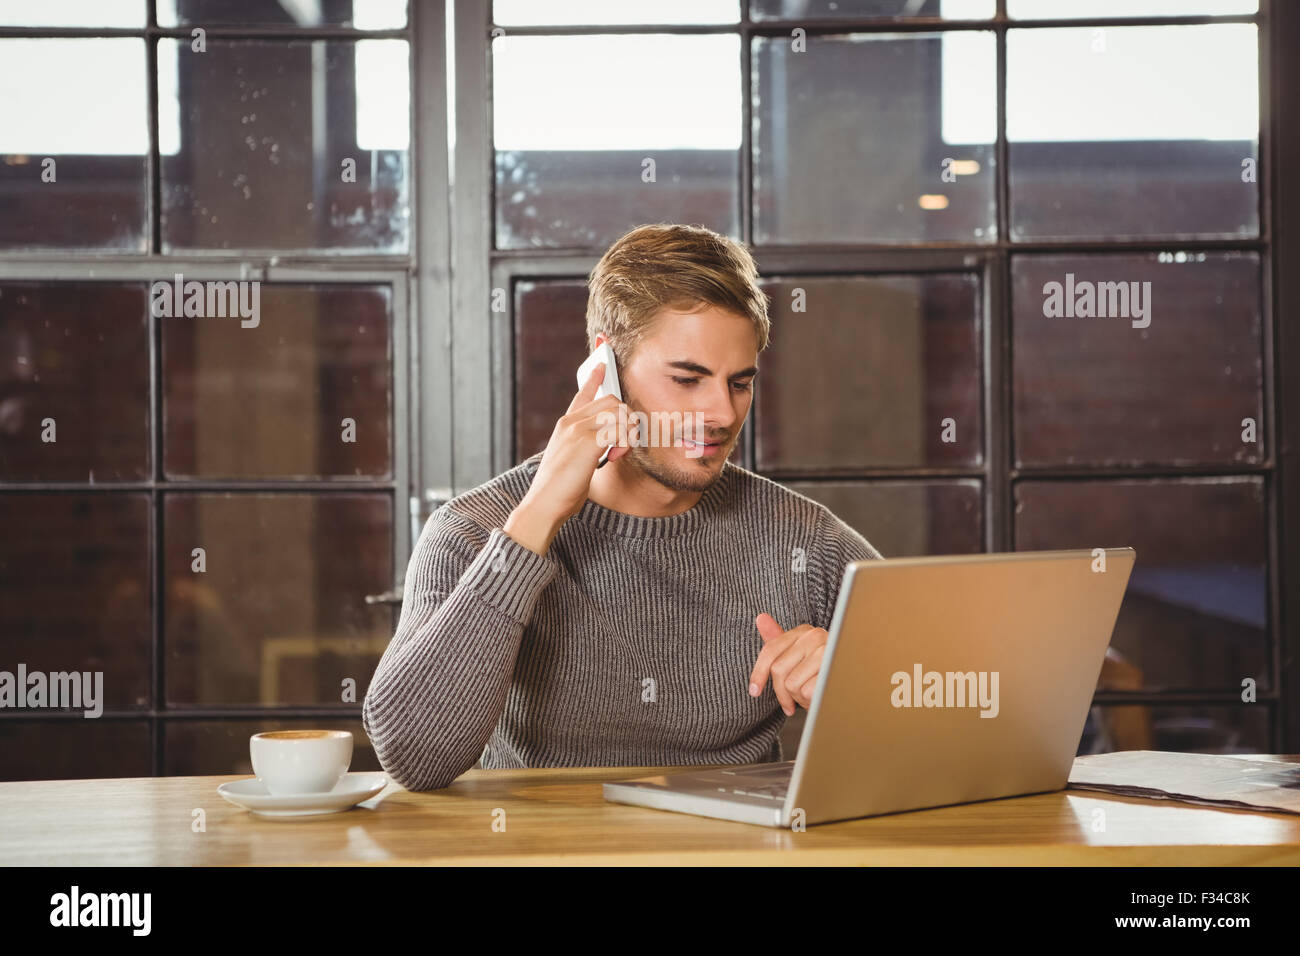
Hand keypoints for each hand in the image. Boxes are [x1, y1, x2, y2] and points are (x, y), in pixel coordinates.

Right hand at [505, 362, 638, 552]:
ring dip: (627, 433)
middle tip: (622, 446)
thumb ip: (588, 447)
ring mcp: (578, 430)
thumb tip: (609, 445)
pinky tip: (614, 457)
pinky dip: (623, 444)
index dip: (595, 377)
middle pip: (612, 401)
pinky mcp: (587, 442)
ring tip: (617, 454)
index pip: (583, 394)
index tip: (602, 361)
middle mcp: (571, 422)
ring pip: (619, 413)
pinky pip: (618, 430)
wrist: (544, 503)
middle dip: (626, 420)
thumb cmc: (560, 488)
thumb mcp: (573, 461)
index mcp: (566, 425)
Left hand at [748, 613, 827, 715]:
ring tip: (809, 695)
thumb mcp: (796, 657)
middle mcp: (816, 636)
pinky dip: (810, 702)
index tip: (754, 691)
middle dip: (781, 692)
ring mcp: (827, 651)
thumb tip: (761, 618)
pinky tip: (818, 698)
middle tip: (792, 699)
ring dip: (797, 698)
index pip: (771, 650)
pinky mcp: (835, 670)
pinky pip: (807, 692)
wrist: (850, 691)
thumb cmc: (820, 675)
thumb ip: (777, 639)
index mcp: (804, 632)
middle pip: (778, 670)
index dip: (758, 673)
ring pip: (791, 683)